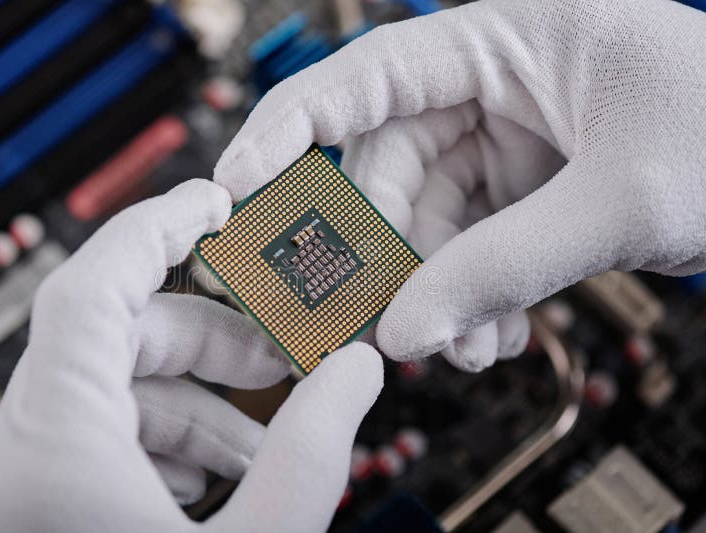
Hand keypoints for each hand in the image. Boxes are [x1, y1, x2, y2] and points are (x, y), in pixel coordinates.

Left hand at [0, 180, 382, 532]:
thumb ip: (317, 450)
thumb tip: (362, 369)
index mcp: (52, 446)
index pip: (92, 285)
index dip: (154, 229)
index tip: (213, 202)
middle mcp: (16, 458)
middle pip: (116, 340)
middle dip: (209, 335)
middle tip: (281, 351)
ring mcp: (18, 492)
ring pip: (110, 396)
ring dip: (195, 399)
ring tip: (266, 433)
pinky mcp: (33, 519)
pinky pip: (98, 446)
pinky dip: (164, 442)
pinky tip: (221, 478)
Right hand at [214, 0, 705, 370]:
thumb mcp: (618, 201)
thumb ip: (503, 266)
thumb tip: (406, 331)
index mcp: (504, 38)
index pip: (366, 76)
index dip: (290, 129)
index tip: (236, 185)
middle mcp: (491, 84)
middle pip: (390, 172)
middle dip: (391, 259)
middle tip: (391, 330)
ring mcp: (504, 138)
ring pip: (427, 222)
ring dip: (438, 293)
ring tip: (472, 350)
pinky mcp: (521, 186)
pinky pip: (466, 243)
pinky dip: (472, 293)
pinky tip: (499, 332)